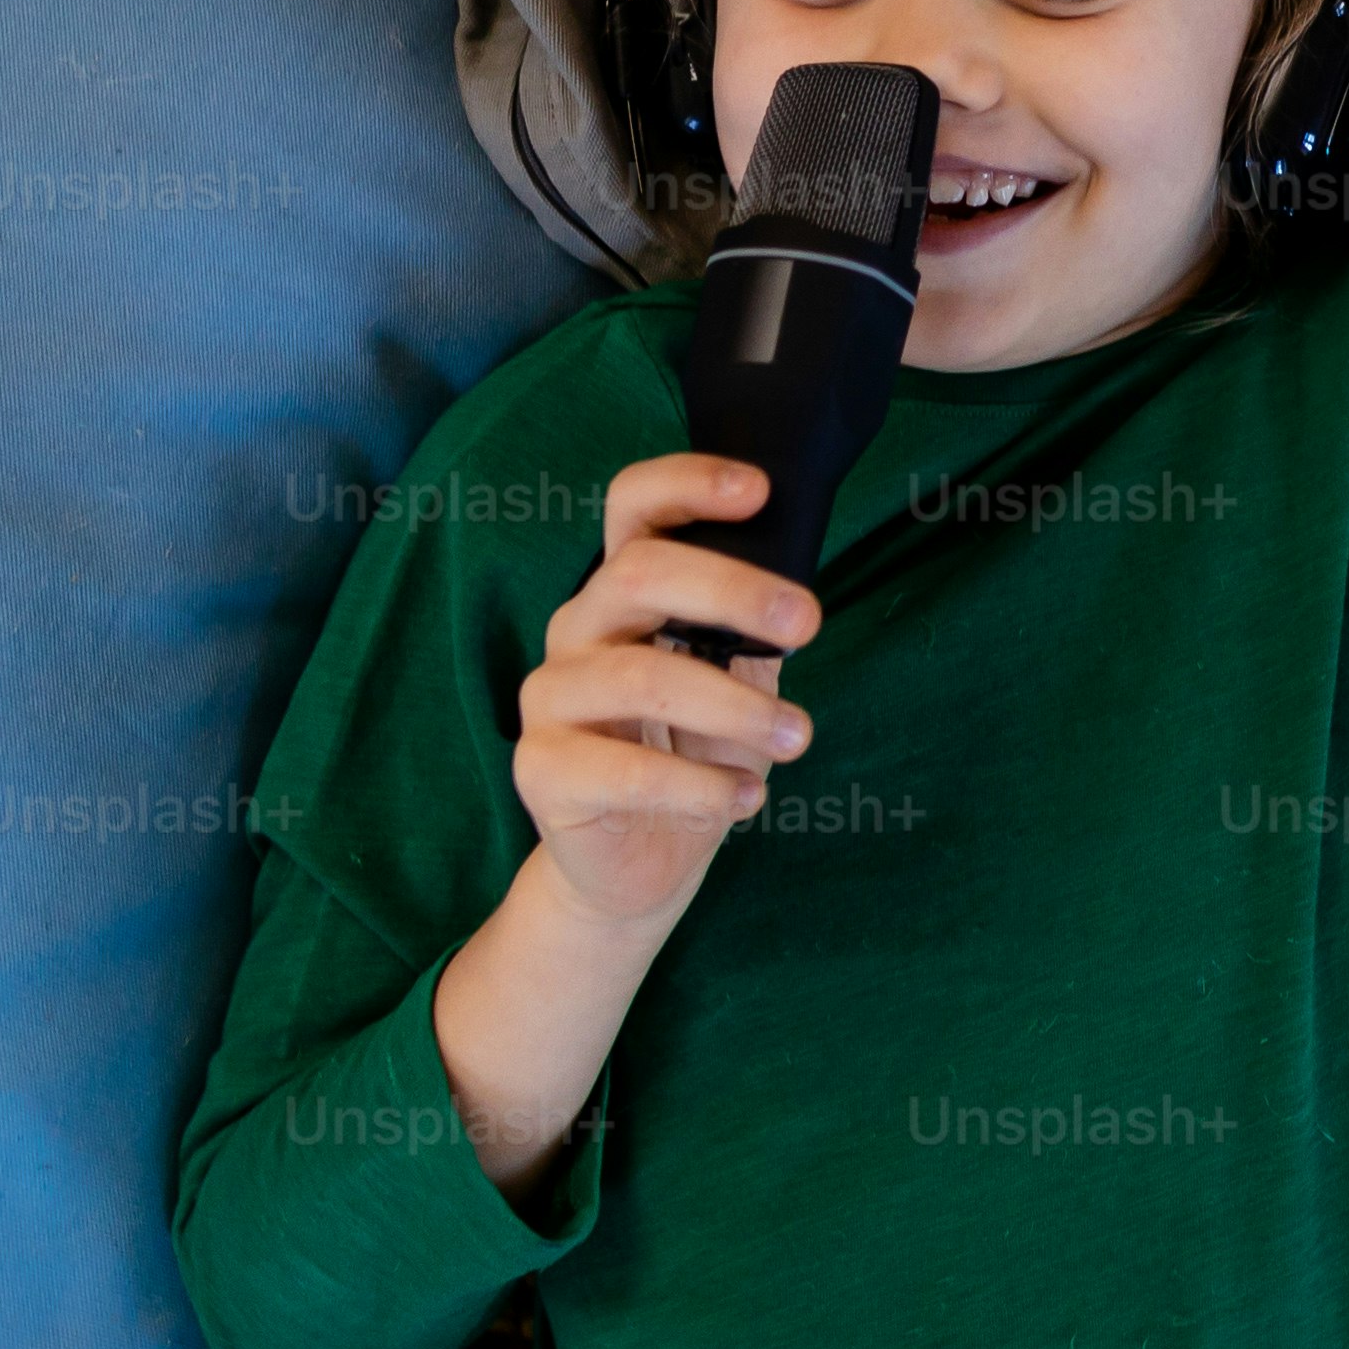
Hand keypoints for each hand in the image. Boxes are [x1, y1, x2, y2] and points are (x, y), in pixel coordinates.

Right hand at [507, 452, 822, 934]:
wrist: (642, 864)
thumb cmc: (692, 757)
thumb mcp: (734, 682)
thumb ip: (747, 634)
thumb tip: (796, 593)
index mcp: (620, 597)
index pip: (632, 510)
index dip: (687, 484)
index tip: (758, 490)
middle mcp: (576, 634)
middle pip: (635, 575)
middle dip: (732, 589)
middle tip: (807, 622)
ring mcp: (549, 701)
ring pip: (640, 678)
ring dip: (734, 706)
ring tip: (796, 736)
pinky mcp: (541, 773)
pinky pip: (621, 772)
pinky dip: (697, 786)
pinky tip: (745, 798)